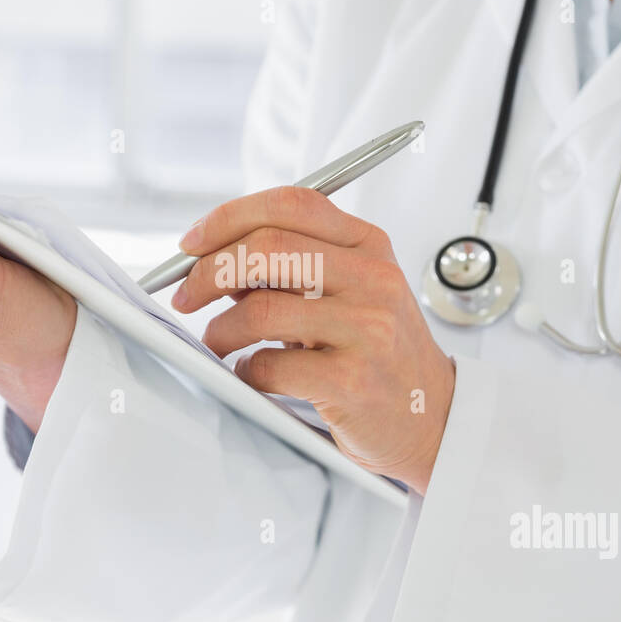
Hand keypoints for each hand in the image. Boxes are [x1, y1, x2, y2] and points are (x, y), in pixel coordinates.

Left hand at [171, 186, 454, 493]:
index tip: (191, 243)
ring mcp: (367, 330)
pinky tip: (250, 375)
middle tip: (186, 295)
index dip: (229, 217)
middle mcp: (374, 279)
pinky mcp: (352, 381)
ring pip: (261, 309)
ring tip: (217, 342)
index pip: (292, 203)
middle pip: (268, 248)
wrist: (433, 418)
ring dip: (220, 328)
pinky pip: (270, 365)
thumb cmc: (379, 353)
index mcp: (370, 245)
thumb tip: (215, 259)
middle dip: (209, 270)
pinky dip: (244, 371)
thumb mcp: (352, 293)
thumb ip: (295, 268)